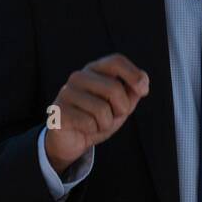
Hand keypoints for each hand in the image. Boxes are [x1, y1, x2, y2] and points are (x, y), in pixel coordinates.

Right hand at [44, 53, 148, 174]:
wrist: (71, 140)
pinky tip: (84, 129)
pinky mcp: (58, 110)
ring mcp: (66, 92)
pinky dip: (92, 130)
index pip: (116, 61)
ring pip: (102, 109)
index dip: (134, 74)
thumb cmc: (97, 118)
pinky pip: (89, 122)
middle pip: (114, 88)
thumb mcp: (120, 105)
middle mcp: (79, 76)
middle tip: (114, 116)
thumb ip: (133, 92)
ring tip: (96, 123)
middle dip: (122, 108)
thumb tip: (142, 83)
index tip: (143, 91)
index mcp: (95, 70)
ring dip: (106, 123)